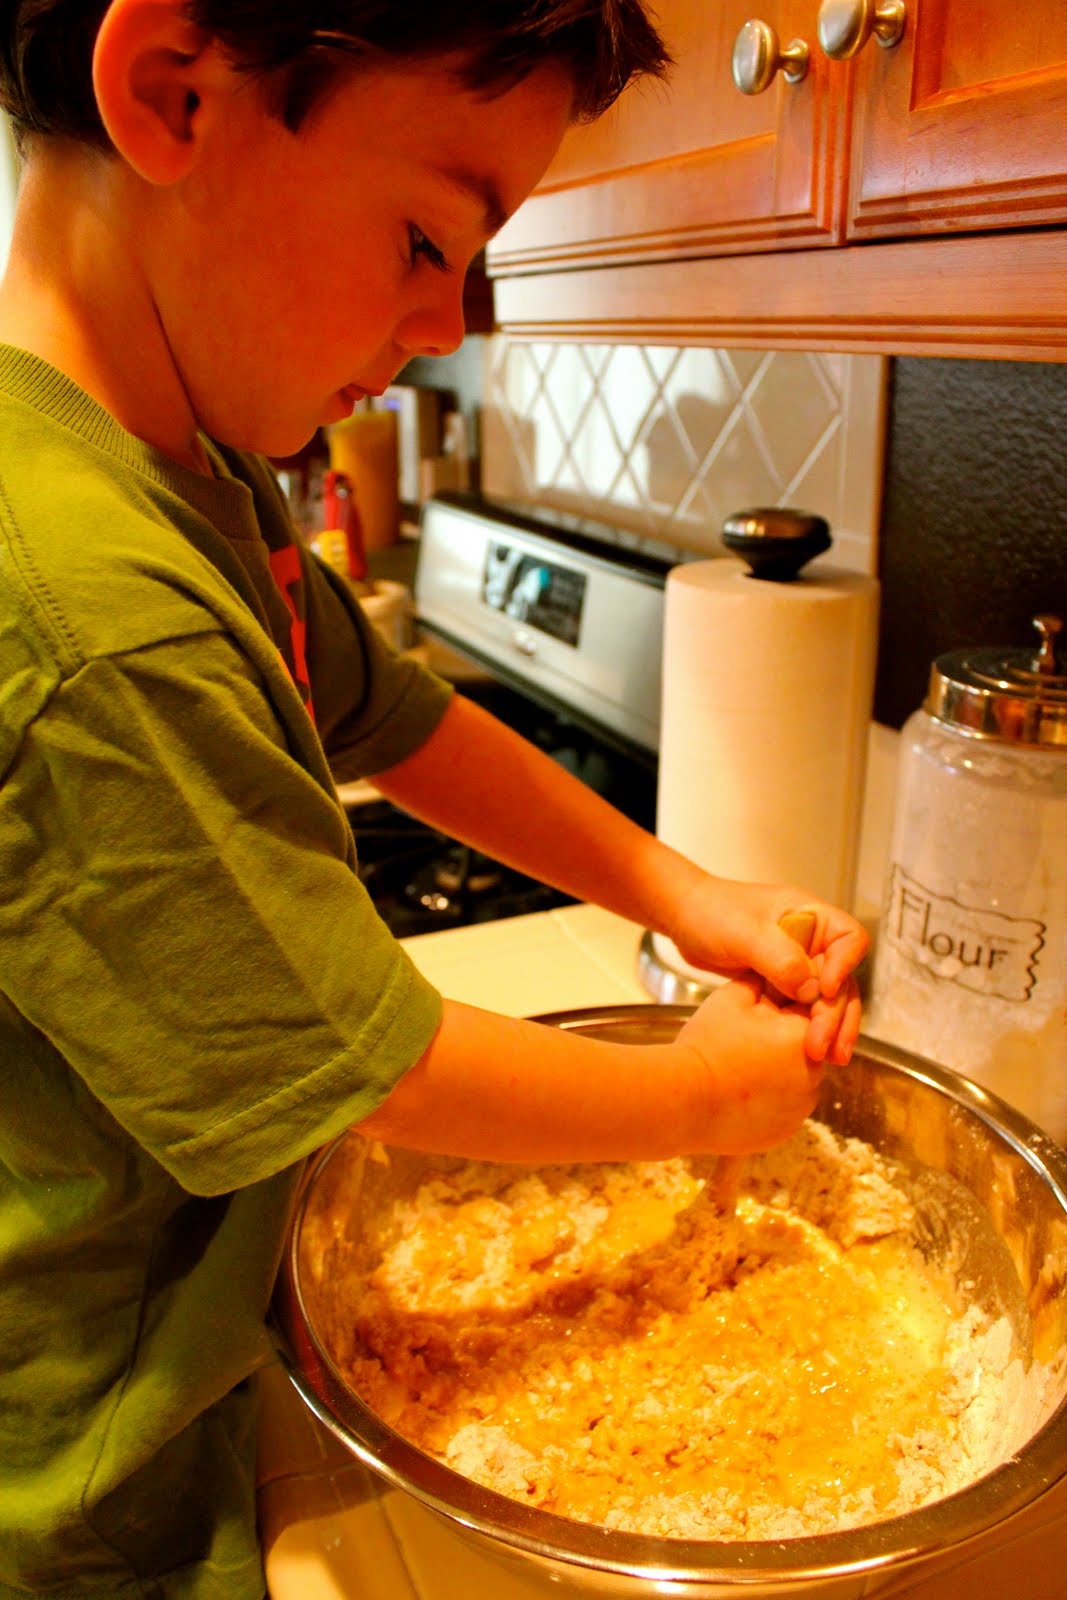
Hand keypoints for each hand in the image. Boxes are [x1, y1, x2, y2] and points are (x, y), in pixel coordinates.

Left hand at [663, 874, 867, 1063]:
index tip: (824, 990)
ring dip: (830, 1026)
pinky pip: (803, 1006)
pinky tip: (810, 1052)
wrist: (682, 917)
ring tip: (829, 1057)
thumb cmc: (711, 912)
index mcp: (812, 915)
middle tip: (823, 1043)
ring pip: (826, 997)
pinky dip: (808, 1027)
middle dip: (836, 1011)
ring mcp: (797, 961)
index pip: (849, 939)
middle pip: (842, 977)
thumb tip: (813, 991)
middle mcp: (812, 939)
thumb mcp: (745, 933)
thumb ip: (781, 958)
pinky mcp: (781, 981)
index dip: (844, 966)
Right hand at [673, 976, 823, 1154]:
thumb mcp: (733, 998)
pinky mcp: (785, 1132)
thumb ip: (764, 982)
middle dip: (781, 1043)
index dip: (781, 1010)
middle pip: (804, 1049)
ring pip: (795, 1080)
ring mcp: (800, 1109)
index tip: (757, 1015)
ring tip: (739, 1069)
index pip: (809, 1013)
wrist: (684, 1100)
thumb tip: (777, 978)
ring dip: (777, 1073)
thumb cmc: (708, 1045)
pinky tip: (740, 1093)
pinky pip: (784, 1109)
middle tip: (743, 1042)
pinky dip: (768, 1101)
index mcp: (806, 1036)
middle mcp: (813, 1076)